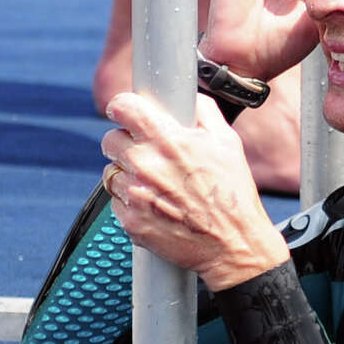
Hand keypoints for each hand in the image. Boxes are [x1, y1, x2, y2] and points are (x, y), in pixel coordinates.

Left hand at [100, 92, 290, 290]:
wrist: (234, 245)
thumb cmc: (233, 195)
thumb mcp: (228, 142)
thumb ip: (203, 112)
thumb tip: (188, 97)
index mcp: (168, 139)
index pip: (123, 106)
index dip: (122, 107)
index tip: (123, 112)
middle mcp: (146, 165)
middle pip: (110, 140)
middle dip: (124, 143)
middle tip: (144, 154)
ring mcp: (136, 195)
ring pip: (111, 173)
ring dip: (127, 175)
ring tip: (154, 185)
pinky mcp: (131, 222)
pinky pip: (117, 202)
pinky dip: (131, 203)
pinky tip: (155, 206)